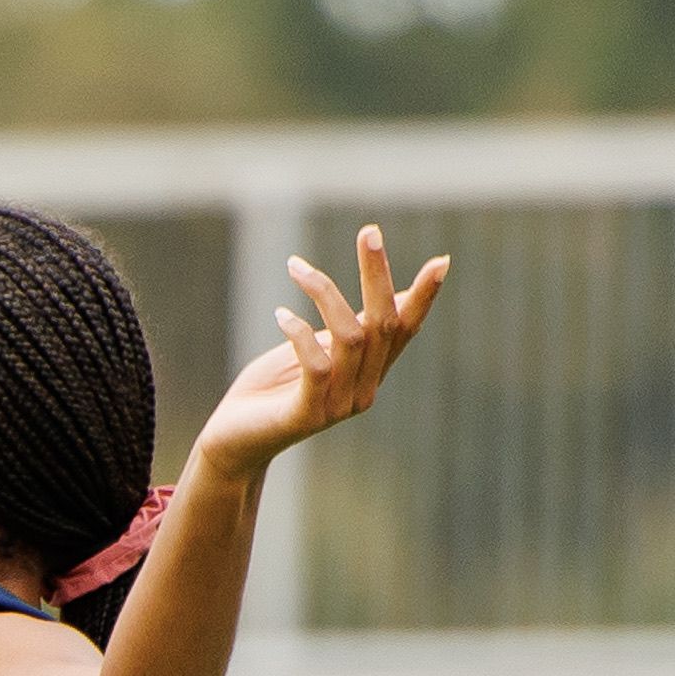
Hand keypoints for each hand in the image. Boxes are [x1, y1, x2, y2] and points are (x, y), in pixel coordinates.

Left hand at [191, 223, 447, 476]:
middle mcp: (363, 390)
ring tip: (297, 267)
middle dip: (377, 275)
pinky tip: (280, 313)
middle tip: (369, 232)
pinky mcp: (306, 416)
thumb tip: (388, 293)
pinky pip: (316, 366)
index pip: (405, 331)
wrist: (232, 443)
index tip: (442, 261)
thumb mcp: (314, 350)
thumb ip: (347, 328)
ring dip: (326, 294)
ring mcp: (337, 406)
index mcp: (369, 372)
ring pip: (350, 338)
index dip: (423, 298)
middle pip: (382, 325)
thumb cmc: (270, 390)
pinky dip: (299, 333)